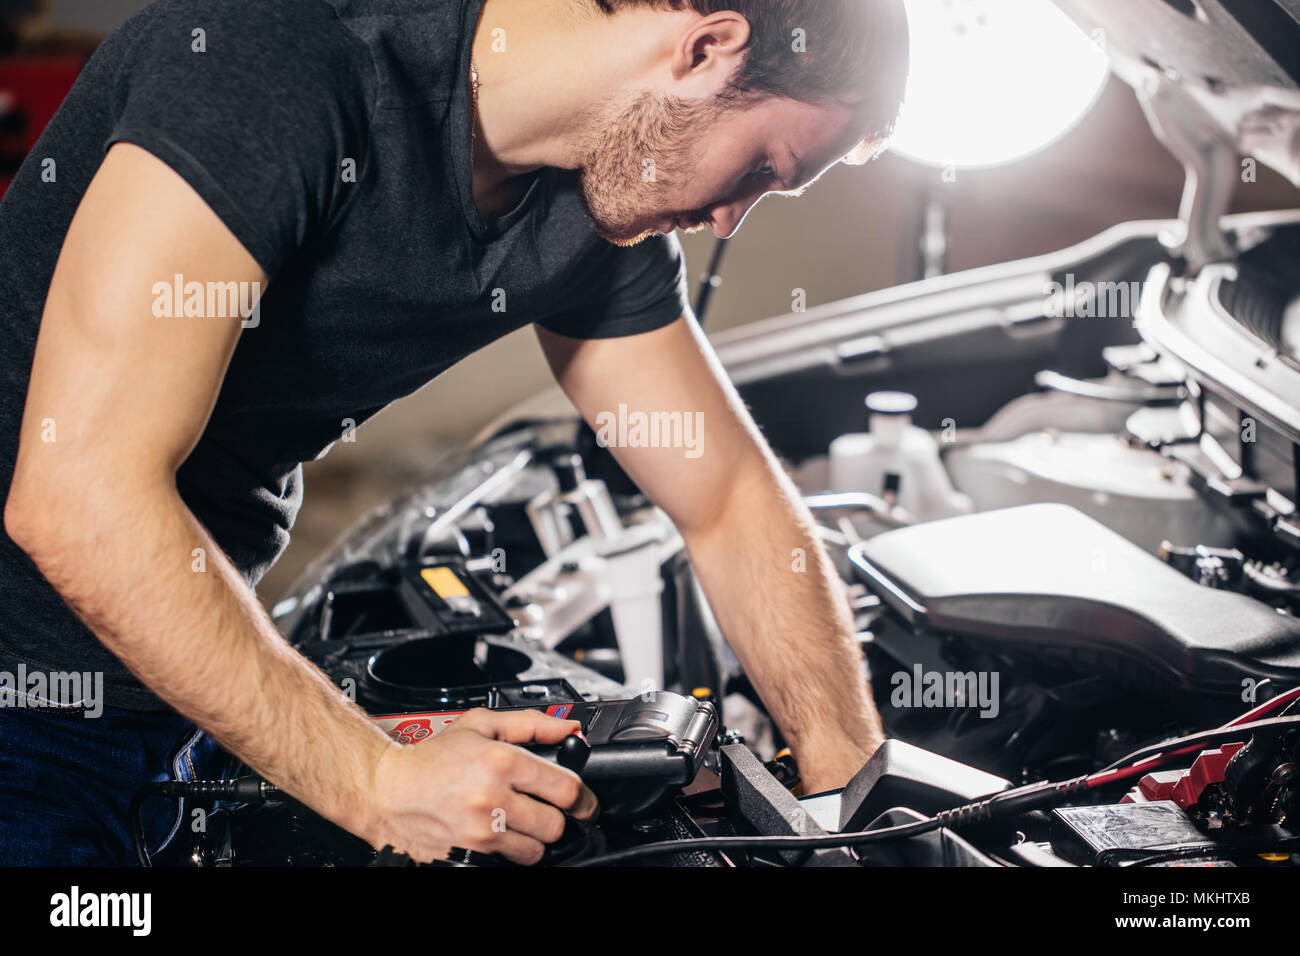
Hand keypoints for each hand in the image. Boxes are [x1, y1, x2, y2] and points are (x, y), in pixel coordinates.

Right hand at [363, 708, 598, 864]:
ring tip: (515, 821)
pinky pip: (508, 863)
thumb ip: (531, 724)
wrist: (385, 789)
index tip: (585, 803)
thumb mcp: (480, 725)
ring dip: (533, 838)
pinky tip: (497, 834)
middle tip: (544, 809)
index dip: (583, 798)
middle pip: (555, 825)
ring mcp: (480, 832)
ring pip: (536, 849)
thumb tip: (569, 729)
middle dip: (556, 818)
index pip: (566, 789)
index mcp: (501, 761)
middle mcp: (493, 798)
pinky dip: (508, 852)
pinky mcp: (467, 856)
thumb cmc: (431, 758)